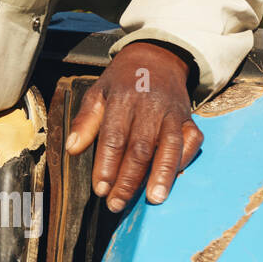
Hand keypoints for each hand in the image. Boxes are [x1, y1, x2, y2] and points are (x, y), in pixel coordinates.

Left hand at [65, 40, 203, 211]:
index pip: (114, 138)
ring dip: (161, 176)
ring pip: (169, 148)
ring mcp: (173, 113)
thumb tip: (72, 149)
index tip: (100, 188)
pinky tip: (173, 180)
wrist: (158, 58)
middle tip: (117, 203)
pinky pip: (190, 143)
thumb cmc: (122, 81)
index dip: (107, 165)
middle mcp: (151, 107)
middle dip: (128, 180)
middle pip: (140, 149)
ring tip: (153, 199)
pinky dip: (183, 162)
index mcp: (123, 99)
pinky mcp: (190, 119)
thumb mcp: (98, 92)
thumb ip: (85, 121)